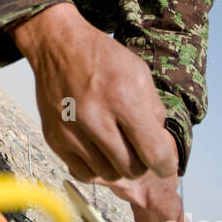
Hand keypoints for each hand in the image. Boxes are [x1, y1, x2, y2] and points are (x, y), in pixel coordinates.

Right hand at [10, 3, 178, 181]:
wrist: (58, 47)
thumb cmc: (102, 58)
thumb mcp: (140, 74)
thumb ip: (156, 112)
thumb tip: (164, 149)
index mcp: (122, 98)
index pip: (154, 152)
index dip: (167, 164)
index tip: (167, 163)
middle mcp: (94, 118)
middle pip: (132, 169)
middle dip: (143, 164)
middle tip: (141, 151)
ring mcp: (71, 131)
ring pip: (109, 175)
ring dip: (119, 167)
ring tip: (119, 147)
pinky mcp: (54, 139)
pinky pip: (84, 173)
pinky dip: (97, 168)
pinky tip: (99, 151)